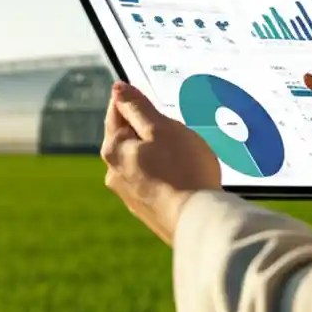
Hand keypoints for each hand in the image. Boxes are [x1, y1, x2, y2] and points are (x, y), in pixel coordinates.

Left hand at [101, 82, 221, 244]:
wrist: (198, 222)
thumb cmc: (183, 170)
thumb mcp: (161, 128)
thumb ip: (138, 107)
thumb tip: (118, 89)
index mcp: (113, 150)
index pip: (116, 112)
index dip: (131, 98)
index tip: (146, 94)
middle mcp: (114, 173)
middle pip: (128, 138)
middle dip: (148, 129)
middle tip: (173, 127)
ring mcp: (129, 195)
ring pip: (141, 161)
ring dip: (157, 153)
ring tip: (183, 154)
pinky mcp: (147, 210)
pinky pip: (153, 182)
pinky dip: (165, 174)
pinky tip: (183, 176)